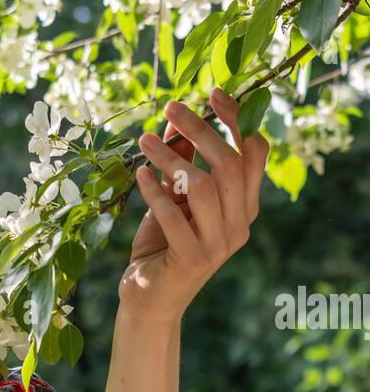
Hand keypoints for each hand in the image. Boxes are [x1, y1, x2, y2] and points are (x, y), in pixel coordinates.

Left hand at [121, 86, 269, 325]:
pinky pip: (173, 216)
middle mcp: (240, 225)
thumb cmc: (163, 244)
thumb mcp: (174, 199)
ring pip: (202, 186)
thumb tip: (175, 120)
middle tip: (170, 107)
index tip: (213, 92)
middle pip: (228, 163)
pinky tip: (139, 175)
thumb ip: (182, 163)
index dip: (237, 119)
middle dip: (200, 129)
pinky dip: (154, 190)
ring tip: (143, 141)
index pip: (253, 153)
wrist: (150, 300)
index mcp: (244, 206)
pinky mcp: (191, 260)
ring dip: (170, 157)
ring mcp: (218, 245)